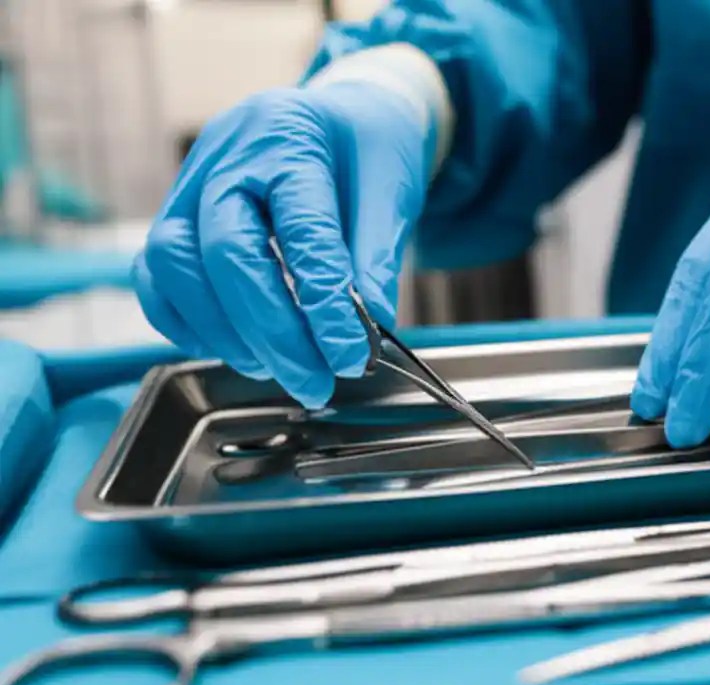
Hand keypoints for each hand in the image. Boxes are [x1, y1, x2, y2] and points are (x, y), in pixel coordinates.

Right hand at [133, 82, 429, 406]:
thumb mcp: (393, 188)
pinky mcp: (173, 216)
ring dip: (225, 332)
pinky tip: (235, 348)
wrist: (339, 116)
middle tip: (314, 382)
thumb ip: (379, 256)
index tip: (349, 357)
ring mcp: (188, 184)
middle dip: (271, 331)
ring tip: (278, 368)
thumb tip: (368, 326)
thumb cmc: (368, 147)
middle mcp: (225, 156)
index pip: (300, 231)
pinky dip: (188, 323)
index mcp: (289, 137)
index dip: (324, 304)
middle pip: (225, 252)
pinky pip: (155, 277)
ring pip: (174, 265)